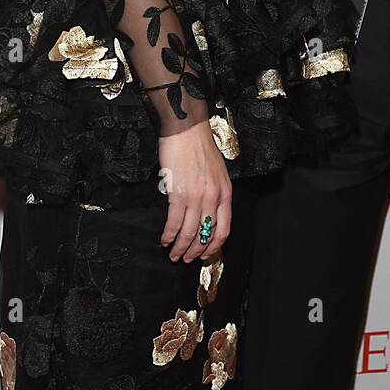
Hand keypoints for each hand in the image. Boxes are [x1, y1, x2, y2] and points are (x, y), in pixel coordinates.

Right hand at [158, 121, 231, 263]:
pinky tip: (164, 240)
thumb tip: (207, 214)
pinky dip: (168, 235)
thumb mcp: (218, 172)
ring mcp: (196, 197)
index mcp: (225, 193)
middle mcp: (213, 198)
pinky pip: (174, 223)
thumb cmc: (200, 147)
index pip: (224, 230)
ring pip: (189, 233)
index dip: (214, 247)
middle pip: (206, 235)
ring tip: (173, 254)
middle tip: (185, 259)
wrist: (187, 130)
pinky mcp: (178, 194)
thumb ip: (215, 194)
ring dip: (180, 248)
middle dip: (195, 252)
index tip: (205, 255)